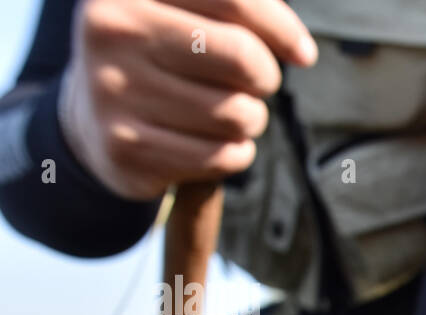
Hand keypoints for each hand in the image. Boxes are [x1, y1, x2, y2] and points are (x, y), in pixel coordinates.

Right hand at [59, 0, 317, 198]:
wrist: (92, 119)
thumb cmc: (162, 57)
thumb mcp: (184, 14)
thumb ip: (237, 11)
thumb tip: (298, 48)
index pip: (233, 0)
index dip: (281, 28)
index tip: (302, 53)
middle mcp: (112, 31)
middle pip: (242, 57)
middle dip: (264, 76)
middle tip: (254, 83)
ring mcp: (113, 90)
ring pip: (238, 114)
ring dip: (250, 120)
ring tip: (225, 113)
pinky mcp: (126, 148)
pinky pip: (223, 157)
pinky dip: (234, 154)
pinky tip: (210, 143)